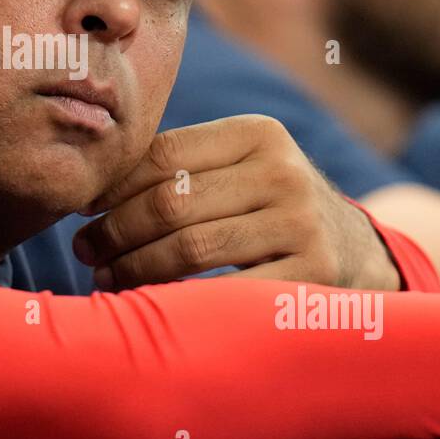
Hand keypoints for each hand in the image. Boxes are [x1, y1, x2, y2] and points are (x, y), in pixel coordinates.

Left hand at [73, 115, 400, 290]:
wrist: (357, 251)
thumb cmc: (269, 205)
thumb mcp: (241, 167)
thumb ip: (180, 166)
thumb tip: (91, 189)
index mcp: (258, 133)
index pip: (164, 155)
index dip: (114, 185)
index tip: (82, 209)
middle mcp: (284, 172)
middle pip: (171, 202)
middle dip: (115, 230)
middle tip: (84, 251)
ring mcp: (301, 224)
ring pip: (190, 247)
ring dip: (134, 267)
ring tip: (105, 279)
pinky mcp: (311, 276)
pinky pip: (224, 292)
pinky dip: (177, 300)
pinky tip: (151, 305)